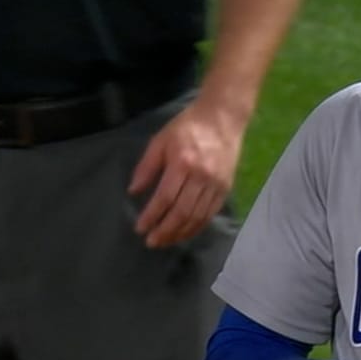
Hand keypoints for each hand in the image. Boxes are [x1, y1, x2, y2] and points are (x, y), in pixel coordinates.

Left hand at [128, 99, 246, 248]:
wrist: (222, 118)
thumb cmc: (187, 127)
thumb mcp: (160, 141)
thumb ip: (146, 166)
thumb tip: (134, 191)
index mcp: (182, 163)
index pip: (165, 197)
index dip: (152, 216)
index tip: (140, 228)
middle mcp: (201, 176)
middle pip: (182, 211)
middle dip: (165, 230)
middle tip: (151, 242)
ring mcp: (216, 183)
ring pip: (198, 216)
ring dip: (181, 232)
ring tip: (166, 241)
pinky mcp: (226, 187)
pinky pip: (211, 212)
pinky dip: (198, 226)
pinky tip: (186, 232)